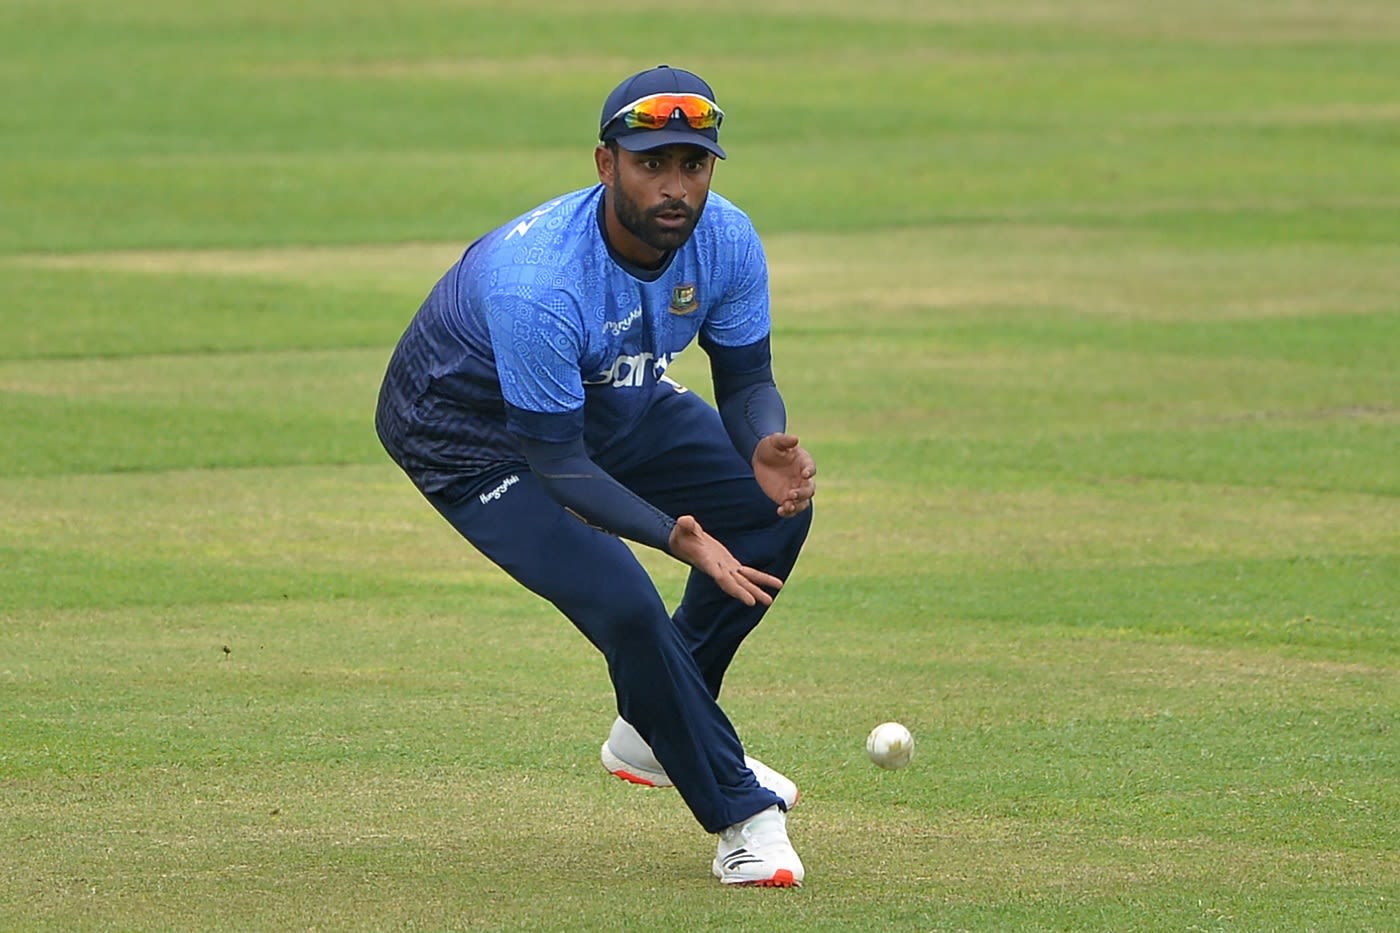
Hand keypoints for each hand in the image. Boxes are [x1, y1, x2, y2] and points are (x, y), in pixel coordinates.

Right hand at [668, 515, 782, 606]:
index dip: (725, 581)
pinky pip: (748, 574)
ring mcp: (725, 569)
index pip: (715, 573)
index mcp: (706, 562)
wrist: (684, 543)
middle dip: (742, 592)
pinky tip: (775, 584)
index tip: (729, 585)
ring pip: (743, 582)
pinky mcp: (731, 565)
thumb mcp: (682, 529)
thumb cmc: (682, 535)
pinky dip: (761, 579)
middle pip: (731, 584)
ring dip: (756, 590)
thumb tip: (685, 520)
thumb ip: (685, 526)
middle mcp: (717, 569)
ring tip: (769, 601)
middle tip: (754, 602)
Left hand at [752, 433, 815, 516]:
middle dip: (802, 493)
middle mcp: (803, 478)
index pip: (811, 467)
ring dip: (797, 506)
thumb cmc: (770, 447)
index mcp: (804, 462)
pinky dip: (788, 512)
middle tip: (791, 494)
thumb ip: (784, 440)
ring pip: (803, 502)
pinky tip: (780, 511)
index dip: (810, 471)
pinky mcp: (786, 498)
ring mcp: (796, 489)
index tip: (805, 474)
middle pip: (809, 489)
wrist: (761, 459)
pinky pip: (791, 508)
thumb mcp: (775, 441)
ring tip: (787, 506)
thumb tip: (796, 439)